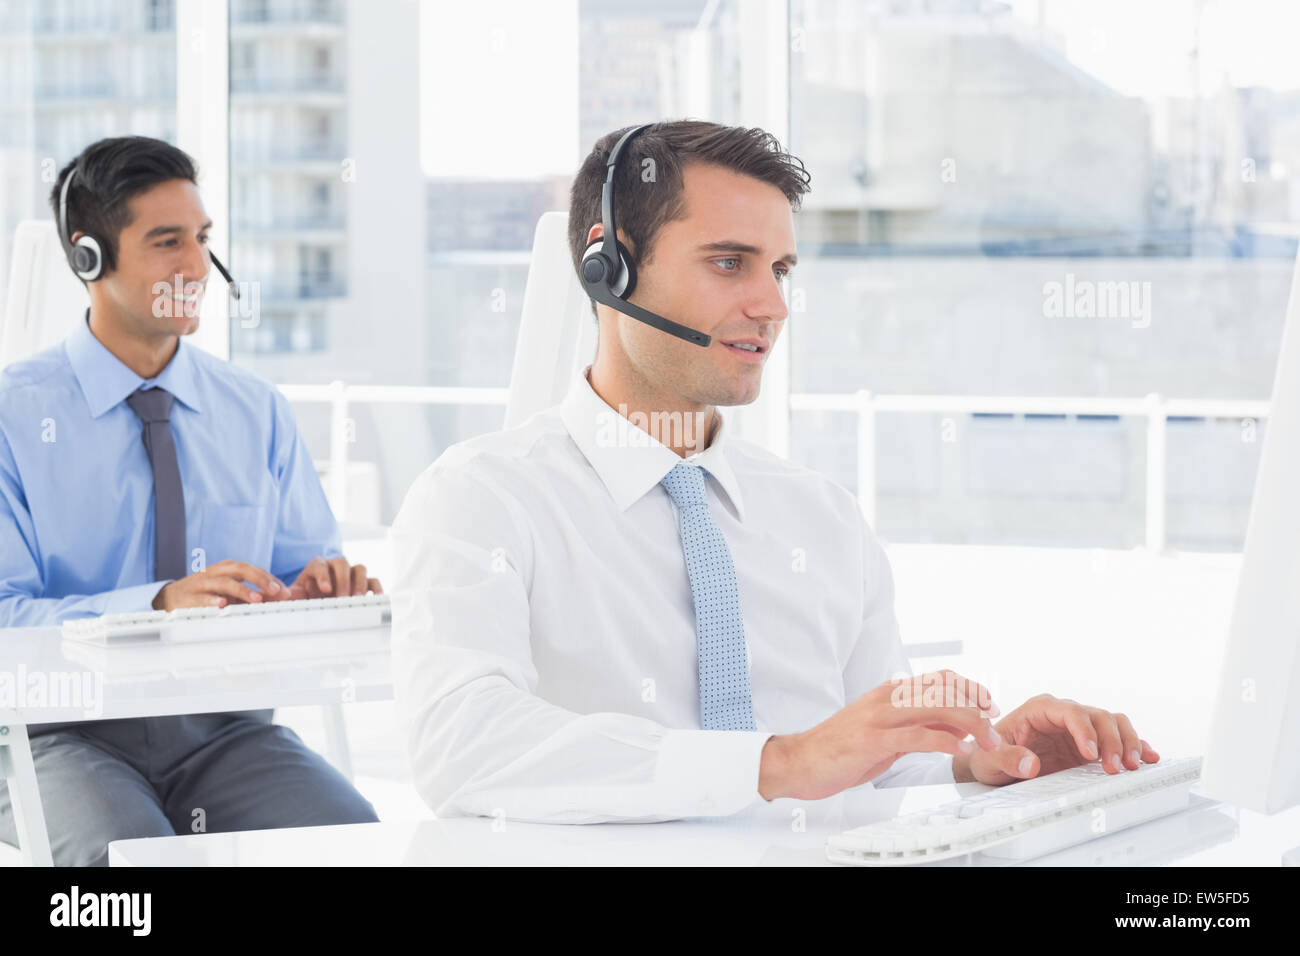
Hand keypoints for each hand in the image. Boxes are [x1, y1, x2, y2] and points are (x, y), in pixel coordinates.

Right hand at [152, 560, 288, 610]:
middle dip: (260, 579)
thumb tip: (278, 598)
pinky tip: (223, 604)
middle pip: (241, 570)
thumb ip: (251, 593)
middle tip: (275, 591)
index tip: (285, 591)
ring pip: (224, 583)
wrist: (170, 597)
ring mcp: (203, 583)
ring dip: (242, 590)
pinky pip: (202, 598)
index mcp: (228, 569)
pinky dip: (213, 600)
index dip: (270, 579)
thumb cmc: (206, 592)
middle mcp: (217, 572)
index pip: (253, 570)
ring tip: (257, 599)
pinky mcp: (189, 597)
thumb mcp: (229, 590)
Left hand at [287, 556, 381, 599]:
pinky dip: (376, 588)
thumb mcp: (296, 594)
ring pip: (360, 568)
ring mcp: (350, 573)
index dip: (323, 576)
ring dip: (359, 583)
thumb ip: (290, 593)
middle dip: (343, 580)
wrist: (317, 599)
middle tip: (342, 598)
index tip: (325, 589)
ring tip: (357, 599)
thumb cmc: (306, 594)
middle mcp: (335, 566)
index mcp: (317, 566)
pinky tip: (375, 597)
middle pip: (342, 563)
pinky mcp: (362, 582)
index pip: (320, 565)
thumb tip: (289, 593)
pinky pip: (373, 580)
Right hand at [759, 669, 1000, 800]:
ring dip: (969, 724)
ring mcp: (879, 718)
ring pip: (936, 708)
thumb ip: (917, 727)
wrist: (799, 761)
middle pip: (944, 689)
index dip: (970, 688)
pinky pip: (916, 737)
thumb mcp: (885, 733)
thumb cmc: (840, 749)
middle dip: (977, 705)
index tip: (988, 705)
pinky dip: (944, 742)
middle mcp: (887, 699)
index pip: (939, 678)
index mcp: (889, 693)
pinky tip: (958, 750)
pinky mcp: (873, 740)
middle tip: (994, 726)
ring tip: (986, 740)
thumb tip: (954, 728)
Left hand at [953, 693, 1160, 785]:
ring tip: (1134, 766)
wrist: (992, 765)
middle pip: (1099, 716)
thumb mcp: (990, 758)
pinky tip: (1148, 757)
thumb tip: (1031, 764)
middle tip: (1117, 768)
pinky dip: (1135, 746)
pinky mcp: (1090, 745)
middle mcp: (1063, 714)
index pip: (1071, 712)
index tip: (1091, 754)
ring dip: (1128, 742)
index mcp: (1040, 709)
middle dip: (1112, 740)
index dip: (1085, 730)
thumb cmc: (988, 754)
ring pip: (1113, 724)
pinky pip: (1118, 739)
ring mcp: (1079, 729)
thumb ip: (1008, 759)